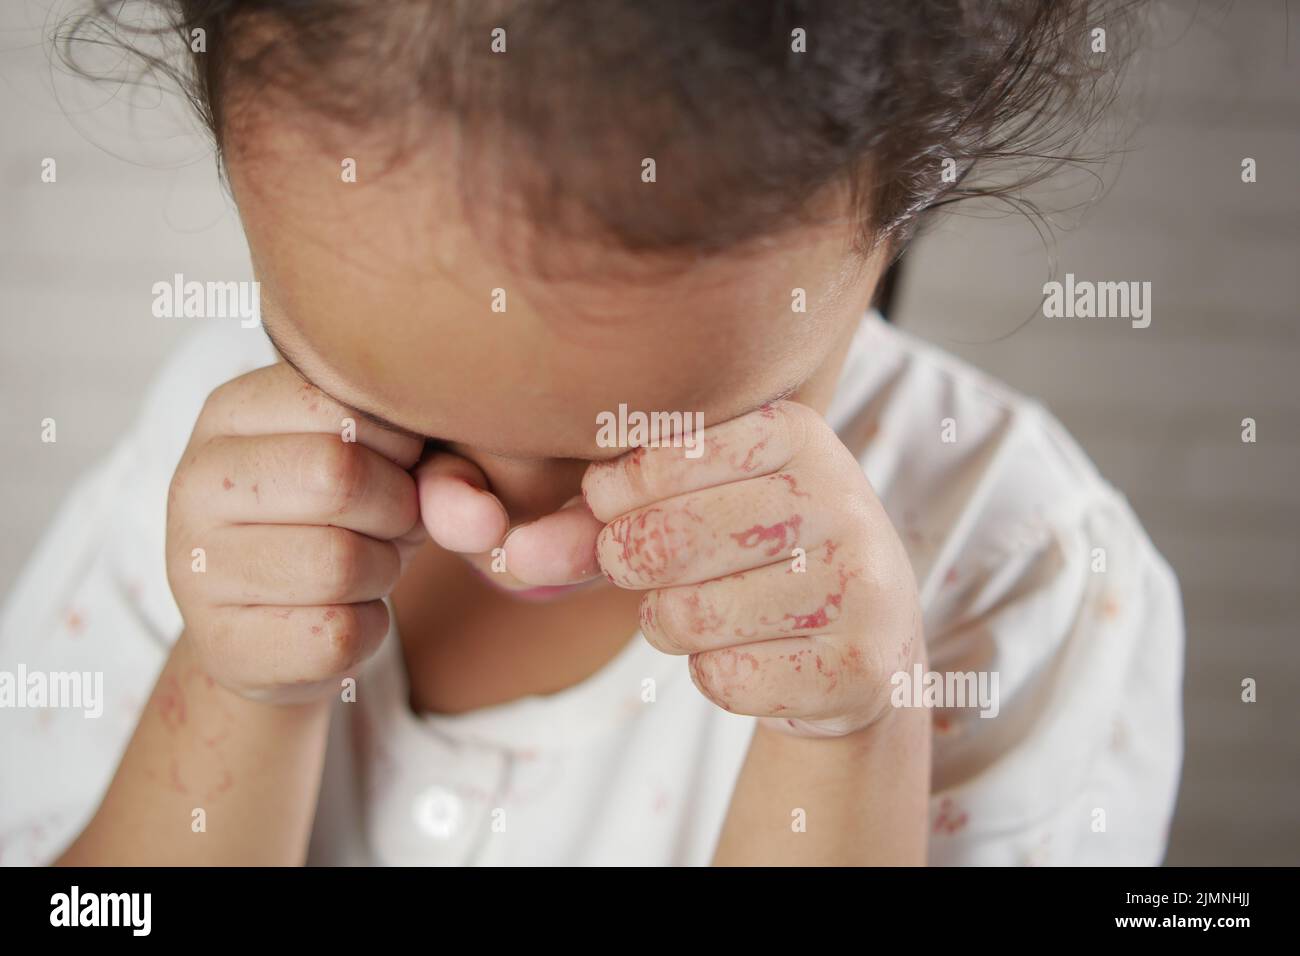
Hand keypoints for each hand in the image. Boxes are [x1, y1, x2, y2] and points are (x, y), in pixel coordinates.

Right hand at [166, 363, 425, 702]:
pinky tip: (341, 615)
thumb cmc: (348, 519)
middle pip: (339, 476)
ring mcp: (193, 568)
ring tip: (362, 565)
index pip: (343, 401)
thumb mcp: (393, 465)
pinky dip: (367, 630)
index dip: (402, 442)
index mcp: (232, 411)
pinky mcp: (220, 646)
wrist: (277, 625)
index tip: (398, 462)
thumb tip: (486, 518)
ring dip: (382, 572)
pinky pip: (338, 637)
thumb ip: (444, 462)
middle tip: (387, 522)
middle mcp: (194, 481)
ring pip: (340, 564)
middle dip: (395, 508)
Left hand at [582, 401, 921, 737]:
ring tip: (703, 608)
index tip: (616, 509)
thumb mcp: (686, 509)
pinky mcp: (857, 664)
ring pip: (689, 616)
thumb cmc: (752, 555)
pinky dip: (713, 674)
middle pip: (667, 541)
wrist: (866, 639)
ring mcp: (859, 583)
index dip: (612, 498)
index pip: (659, 460)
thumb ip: (596, 521)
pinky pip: (724, 678)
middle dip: (627, 564)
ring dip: (669, 623)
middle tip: (638, 566)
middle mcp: (842, 497)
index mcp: (798, 431)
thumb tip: (510, 554)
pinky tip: (749, 651)